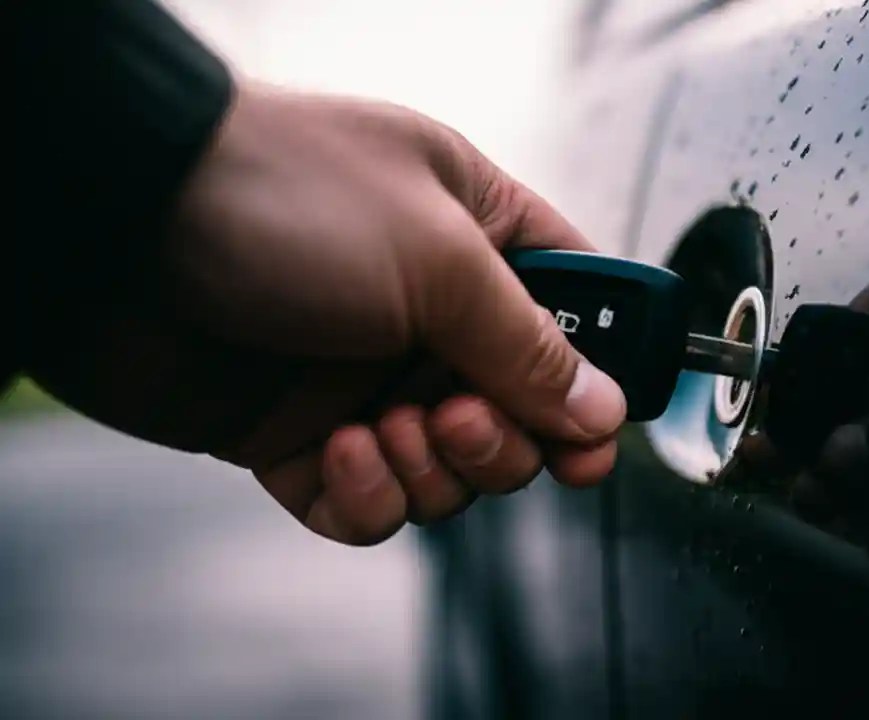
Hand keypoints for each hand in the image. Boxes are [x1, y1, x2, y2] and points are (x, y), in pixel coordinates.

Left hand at [25, 84, 625, 544]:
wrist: (111, 227)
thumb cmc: (283, 197)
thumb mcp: (436, 258)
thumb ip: (528, 344)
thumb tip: (602, 411)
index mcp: (476, 236)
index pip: (573, 312)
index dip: (598, 378)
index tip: (600, 432)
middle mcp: (429, 311)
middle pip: (522, 414)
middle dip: (505, 438)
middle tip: (462, 414)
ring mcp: (366, 375)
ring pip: (454, 470)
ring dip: (437, 468)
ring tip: (386, 426)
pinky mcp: (302, 435)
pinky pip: (374, 505)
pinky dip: (372, 496)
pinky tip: (338, 450)